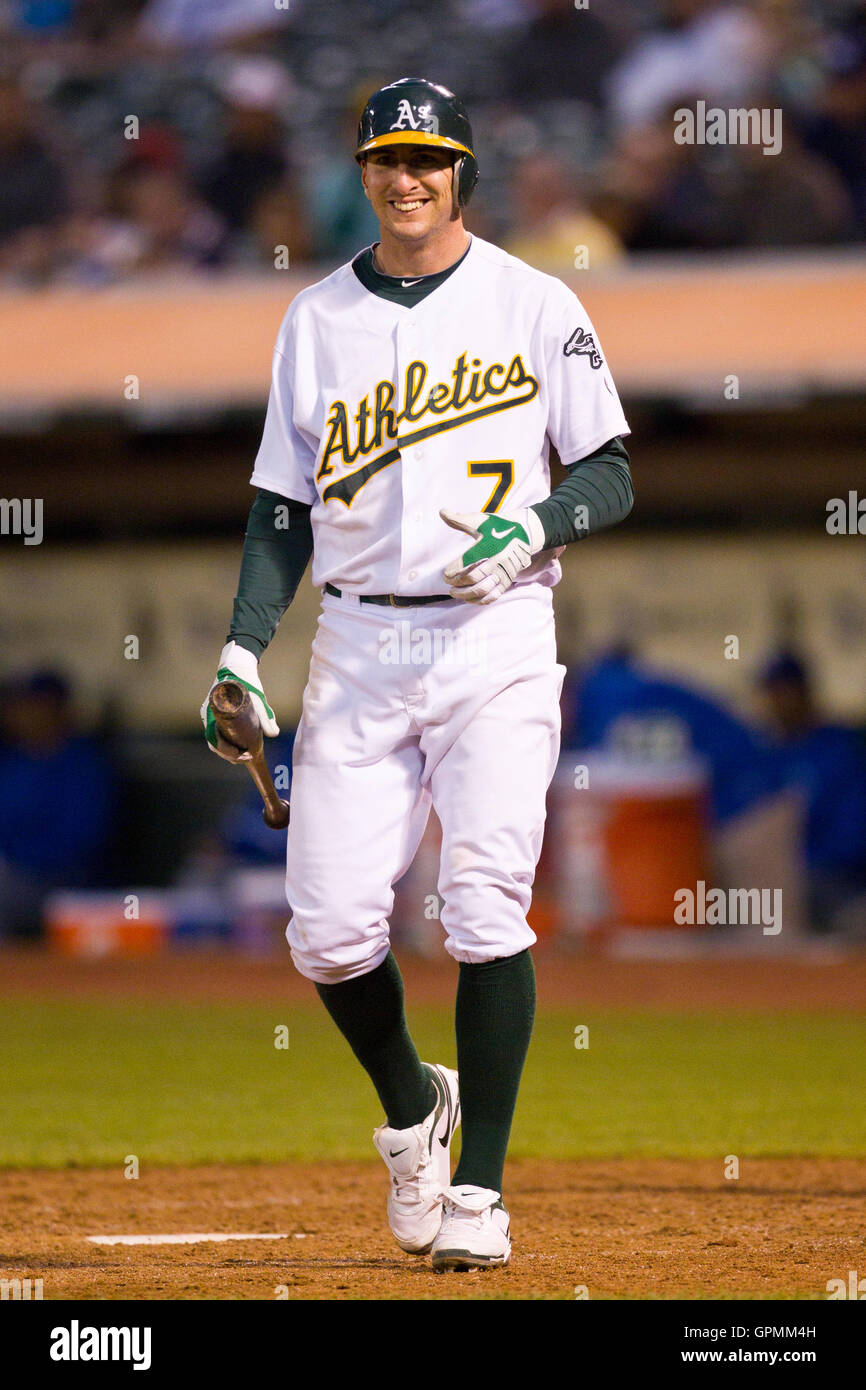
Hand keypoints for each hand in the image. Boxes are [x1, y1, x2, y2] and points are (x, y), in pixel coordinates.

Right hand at [201, 641, 278, 761]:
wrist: (238, 665)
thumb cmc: (246, 682)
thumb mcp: (258, 700)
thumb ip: (266, 717)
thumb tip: (274, 734)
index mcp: (214, 713)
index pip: (215, 741)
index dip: (228, 752)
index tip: (242, 755)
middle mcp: (207, 715)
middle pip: (214, 742)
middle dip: (229, 754)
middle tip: (245, 758)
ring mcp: (209, 714)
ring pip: (215, 738)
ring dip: (227, 749)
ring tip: (243, 754)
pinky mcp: (214, 712)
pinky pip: (216, 731)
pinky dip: (225, 740)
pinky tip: (238, 744)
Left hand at [440, 507, 545, 603]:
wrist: (525, 532)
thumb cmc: (498, 525)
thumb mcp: (479, 520)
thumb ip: (458, 519)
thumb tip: (441, 511)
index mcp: (487, 545)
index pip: (466, 563)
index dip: (452, 572)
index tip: (445, 574)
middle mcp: (496, 560)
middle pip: (473, 578)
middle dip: (457, 584)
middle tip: (448, 584)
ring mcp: (503, 571)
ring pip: (482, 590)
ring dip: (466, 594)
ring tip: (455, 593)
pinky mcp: (507, 580)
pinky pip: (493, 596)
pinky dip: (479, 600)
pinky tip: (469, 599)